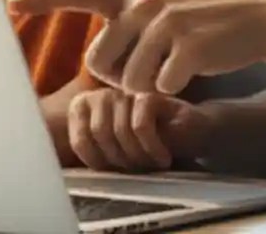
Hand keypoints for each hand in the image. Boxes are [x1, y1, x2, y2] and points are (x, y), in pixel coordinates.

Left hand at [8, 0, 265, 94]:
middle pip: (97, 62)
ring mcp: (165, 23)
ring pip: (128, 82)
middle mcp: (143, 3)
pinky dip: (173, 90)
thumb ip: (129, 25)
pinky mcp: (187, 46)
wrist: (257, 18)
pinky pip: (159, 89)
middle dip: (116, 79)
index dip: (43, 0)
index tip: (12, 2)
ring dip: (147, 88)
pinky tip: (193, 70)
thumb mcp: (163, 10)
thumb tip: (96, 62)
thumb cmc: (203, 24)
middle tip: (148, 69)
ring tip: (174, 66)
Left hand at [68, 88, 214, 171]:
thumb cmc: (148, 146)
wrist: (191, 133)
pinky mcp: (148, 95)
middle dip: (119, 159)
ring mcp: (126, 92)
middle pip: (99, 133)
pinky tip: (162, 156)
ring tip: (151, 163)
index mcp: (85, 107)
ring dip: (137, 156)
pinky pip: (140, 126)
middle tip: (136, 169)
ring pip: (119, 130)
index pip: (79, 140)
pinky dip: (152, 148)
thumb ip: (92, 153)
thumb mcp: (113, 153)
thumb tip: (74, 173)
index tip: (114, 171)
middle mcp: (103, 95)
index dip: (98, 163)